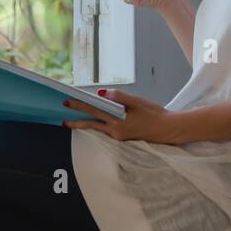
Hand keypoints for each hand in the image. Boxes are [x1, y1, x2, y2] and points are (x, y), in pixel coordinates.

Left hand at [62, 88, 180, 143]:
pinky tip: (93, 122)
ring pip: (98, 128)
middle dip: (76, 121)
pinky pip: (106, 130)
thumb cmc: (155, 114)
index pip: (94, 111)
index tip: (68, 101)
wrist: (168, 129)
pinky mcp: (123, 138)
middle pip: (92, 124)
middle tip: (62, 119)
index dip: (80, 106)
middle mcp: (116, 132)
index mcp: (118, 122)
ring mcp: (119, 136)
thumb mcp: (137, 102)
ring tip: (72, 121)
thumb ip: (119, 97)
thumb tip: (101, 93)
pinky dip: (98, 125)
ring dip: (85, 124)